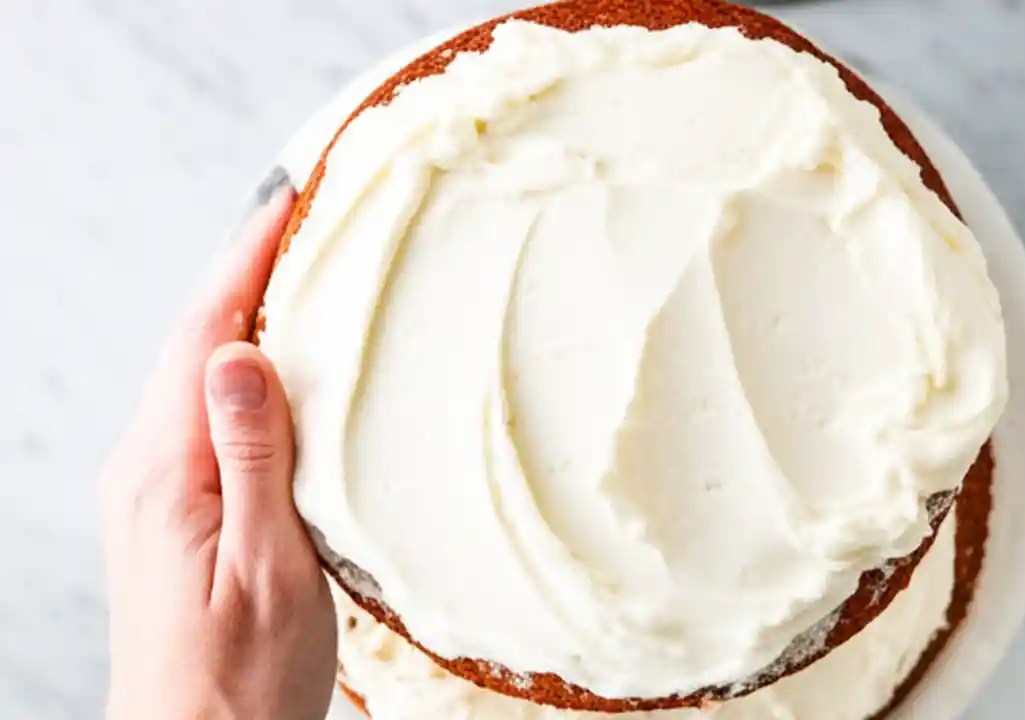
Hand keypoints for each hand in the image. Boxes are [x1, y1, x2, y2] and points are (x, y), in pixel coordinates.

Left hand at [101, 188, 335, 719]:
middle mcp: (144, 469)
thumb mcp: (268, 570)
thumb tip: (240, 353)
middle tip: (304, 214)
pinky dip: (239, 365)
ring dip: (243, 312)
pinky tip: (276, 362)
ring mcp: (150, 488)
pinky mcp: (166, 508)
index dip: (247, 261)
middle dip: (245, 270)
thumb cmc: (241, 681)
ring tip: (298, 267)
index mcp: (167, 475)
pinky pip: (200, 410)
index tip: (287, 199)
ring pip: (195, 373)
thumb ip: (252, 458)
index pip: (206, 338)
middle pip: (193, 342)